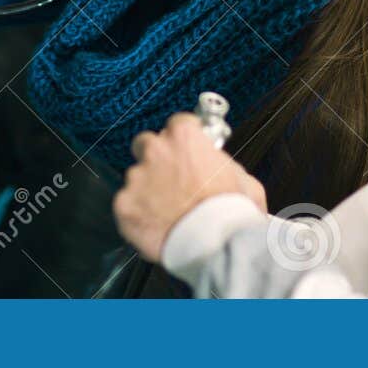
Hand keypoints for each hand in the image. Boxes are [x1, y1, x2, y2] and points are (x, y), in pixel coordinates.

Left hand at [112, 113, 267, 261]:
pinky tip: (155, 226)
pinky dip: (137, 215)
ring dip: (147, 190)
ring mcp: (136, 177)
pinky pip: (126, 206)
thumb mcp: (243, 178)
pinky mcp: (123, 205)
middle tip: (169, 179)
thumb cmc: (231, 211)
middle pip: (145, 143)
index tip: (186, 150)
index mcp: (183, 136)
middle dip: (155, 157)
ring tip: (166, 211)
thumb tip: (221, 168)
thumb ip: (224, 164)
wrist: (214, 243)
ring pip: (136, 178)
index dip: (182, 139)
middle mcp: (155, 150)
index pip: (177, 123)